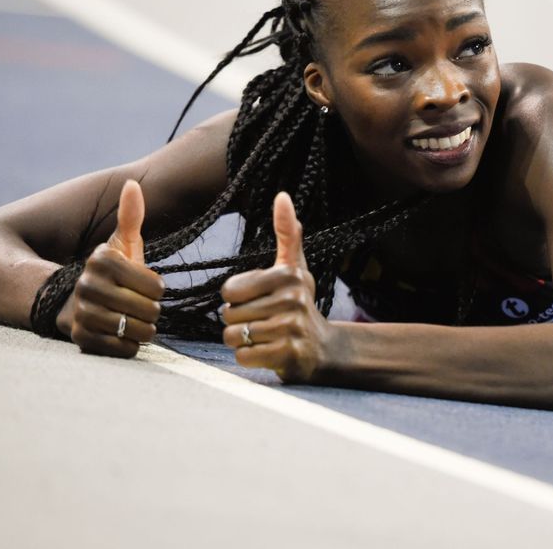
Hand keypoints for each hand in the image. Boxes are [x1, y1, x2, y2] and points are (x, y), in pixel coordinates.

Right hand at [62, 179, 164, 356]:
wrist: (76, 302)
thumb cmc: (112, 273)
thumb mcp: (123, 244)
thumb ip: (131, 217)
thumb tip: (133, 184)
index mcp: (101, 259)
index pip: (155, 285)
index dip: (157, 289)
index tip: (146, 286)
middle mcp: (86, 284)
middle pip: (148, 309)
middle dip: (151, 311)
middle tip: (141, 307)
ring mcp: (81, 313)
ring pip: (137, 331)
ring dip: (143, 329)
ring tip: (134, 321)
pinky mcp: (81, 339)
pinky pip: (123, 349)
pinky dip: (130, 346)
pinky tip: (123, 335)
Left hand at [221, 191, 329, 383]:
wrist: (322, 348)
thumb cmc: (299, 303)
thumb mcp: (295, 268)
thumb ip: (287, 234)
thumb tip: (282, 195)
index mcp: (288, 276)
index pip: (229, 290)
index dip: (237, 298)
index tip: (258, 300)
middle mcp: (292, 300)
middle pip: (229, 314)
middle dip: (238, 321)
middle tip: (261, 322)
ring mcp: (292, 328)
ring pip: (234, 336)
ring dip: (241, 341)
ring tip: (263, 337)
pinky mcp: (288, 354)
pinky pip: (243, 356)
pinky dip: (248, 357)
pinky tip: (266, 352)